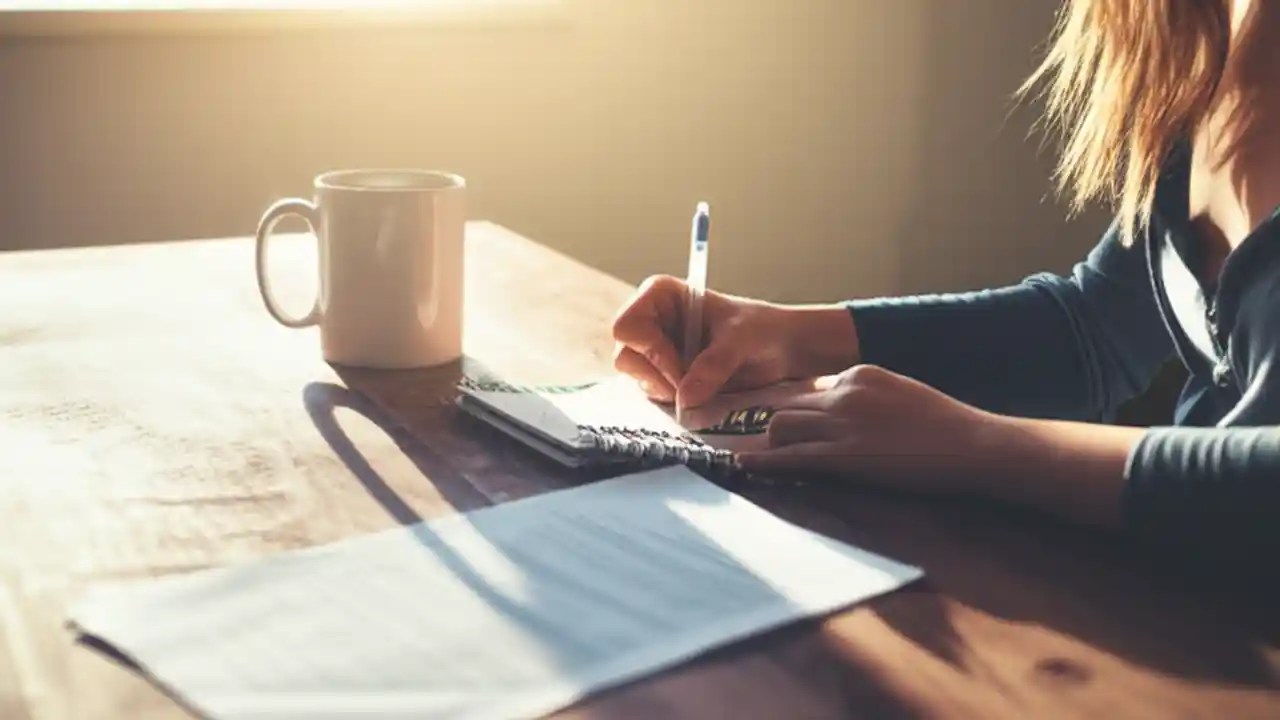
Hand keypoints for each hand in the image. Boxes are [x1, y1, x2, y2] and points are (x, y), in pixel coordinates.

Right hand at [611, 275, 858, 407]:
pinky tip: (697, 394)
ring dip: (663, 390)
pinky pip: (650, 391)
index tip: (681, 370)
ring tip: (699, 388)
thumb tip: (685, 398)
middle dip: (657, 376)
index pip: (627, 326)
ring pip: (635, 377)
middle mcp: (651, 319)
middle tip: (690, 388)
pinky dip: (670, 399)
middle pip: (625, 355)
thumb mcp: (741, 341)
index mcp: (660, 295)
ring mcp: (654, 348)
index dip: (650, 352)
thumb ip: (713, 366)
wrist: (781, 349)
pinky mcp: (663, 373)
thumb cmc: (761, 330)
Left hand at [738, 365, 1003, 491]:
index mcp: (860, 373)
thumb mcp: (905, 396)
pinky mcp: (842, 457)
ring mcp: (841, 424)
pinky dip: (760, 461)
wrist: (973, 446)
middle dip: (775, 427)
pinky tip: (742, 465)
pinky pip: (789, 457)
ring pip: (781, 426)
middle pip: (788, 405)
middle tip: (764, 444)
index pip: (813, 391)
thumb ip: (873, 400)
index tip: (794, 428)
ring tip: (753, 459)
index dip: (803, 414)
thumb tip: (856, 417)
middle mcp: (844, 392)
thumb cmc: (948, 427)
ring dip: (766, 443)